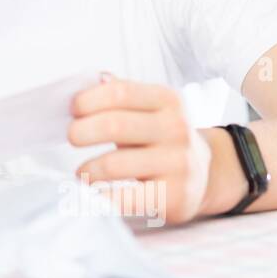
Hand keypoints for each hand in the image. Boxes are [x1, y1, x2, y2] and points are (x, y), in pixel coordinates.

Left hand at [67, 74, 224, 224]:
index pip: (119, 92)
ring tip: (82, 172)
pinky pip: (125, 198)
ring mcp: (177, 164)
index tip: (73, 110)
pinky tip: (94, 192)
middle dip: (80, 132)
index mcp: (168, 100)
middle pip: (113, 126)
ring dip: (88, 169)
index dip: (87, 100)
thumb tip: (93, 78)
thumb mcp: (150, 108)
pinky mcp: (173, 196)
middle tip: (72, 138)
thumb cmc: (161, 137)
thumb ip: (120, 94)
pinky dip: (101, 196)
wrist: (204, 174)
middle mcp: (176, 129)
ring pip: (113, 164)